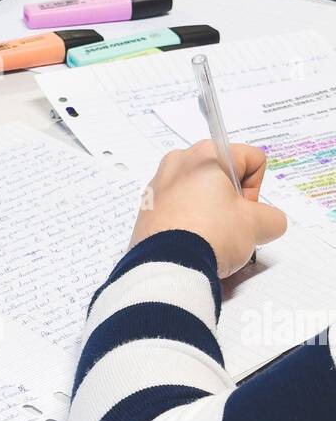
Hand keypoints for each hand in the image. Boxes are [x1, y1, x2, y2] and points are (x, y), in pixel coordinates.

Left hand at [130, 140, 287, 278]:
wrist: (167, 268)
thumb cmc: (209, 237)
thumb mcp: (257, 227)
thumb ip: (272, 218)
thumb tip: (269, 222)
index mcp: (206, 153)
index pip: (251, 161)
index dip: (256, 191)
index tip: (245, 212)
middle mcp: (178, 162)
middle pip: (223, 178)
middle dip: (231, 204)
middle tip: (228, 228)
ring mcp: (158, 186)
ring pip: (199, 196)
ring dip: (210, 215)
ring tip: (208, 239)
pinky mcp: (146, 210)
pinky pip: (178, 211)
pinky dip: (188, 224)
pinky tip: (190, 243)